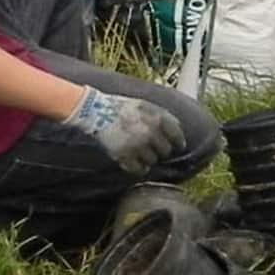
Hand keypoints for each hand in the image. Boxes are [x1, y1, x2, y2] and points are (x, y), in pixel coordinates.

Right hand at [62, 87, 188, 173]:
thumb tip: (179, 128)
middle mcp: (150, 133)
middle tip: (154, 148)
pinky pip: (139, 169)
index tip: (178, 146)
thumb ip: (163, 116)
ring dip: (149, 158)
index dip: (178, 142)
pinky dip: (139, 168)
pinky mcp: (124, 156)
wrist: (96, 111)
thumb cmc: (122, 107)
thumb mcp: (146, 106)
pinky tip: (137, 164)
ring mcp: (137, 146)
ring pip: (152, 160)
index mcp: (158, 119)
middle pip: (165, 151)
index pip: (177, 136)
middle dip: (161, 150)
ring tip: (141, 153)